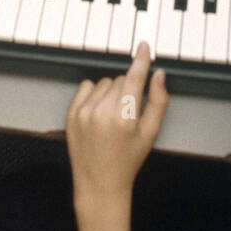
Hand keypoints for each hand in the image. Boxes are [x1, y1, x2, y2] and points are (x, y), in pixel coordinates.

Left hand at [67, 43, 168, 230]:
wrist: (99, 184)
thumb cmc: (127, 161)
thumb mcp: (150, 134)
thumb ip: (159, 102)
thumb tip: (159, 75)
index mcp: (124, 118)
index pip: (135, 78)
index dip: (141, 60)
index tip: (144, 46)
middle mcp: (102, 113)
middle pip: (121, 79)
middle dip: (129, 89)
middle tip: (129, 112)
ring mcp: (84, 113)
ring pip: (104, 82)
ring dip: (111, 92)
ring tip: (113, 116)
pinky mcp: (71, 113)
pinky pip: (86, 87)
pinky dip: (95, 94)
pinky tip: (99, 112)